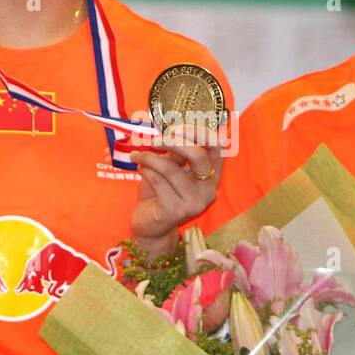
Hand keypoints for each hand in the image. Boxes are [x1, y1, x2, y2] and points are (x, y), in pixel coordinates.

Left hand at [129, 122, 222, 255]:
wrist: (149, 226)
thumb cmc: (159, 193)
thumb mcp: (169, 167)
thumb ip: (174, 152)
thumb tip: (171, 130)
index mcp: (212, 175)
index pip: (217, 146)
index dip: (198, 131)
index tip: (174, 127)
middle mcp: (209, 190)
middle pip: (198, 155)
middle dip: (173, 141)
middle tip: (153, 140)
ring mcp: (194, 203)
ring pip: (171, 168)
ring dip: (150, 158)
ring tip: (137, 156)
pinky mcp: (176, 212)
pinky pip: (158, 182)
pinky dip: (146, 171)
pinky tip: (140, 171)